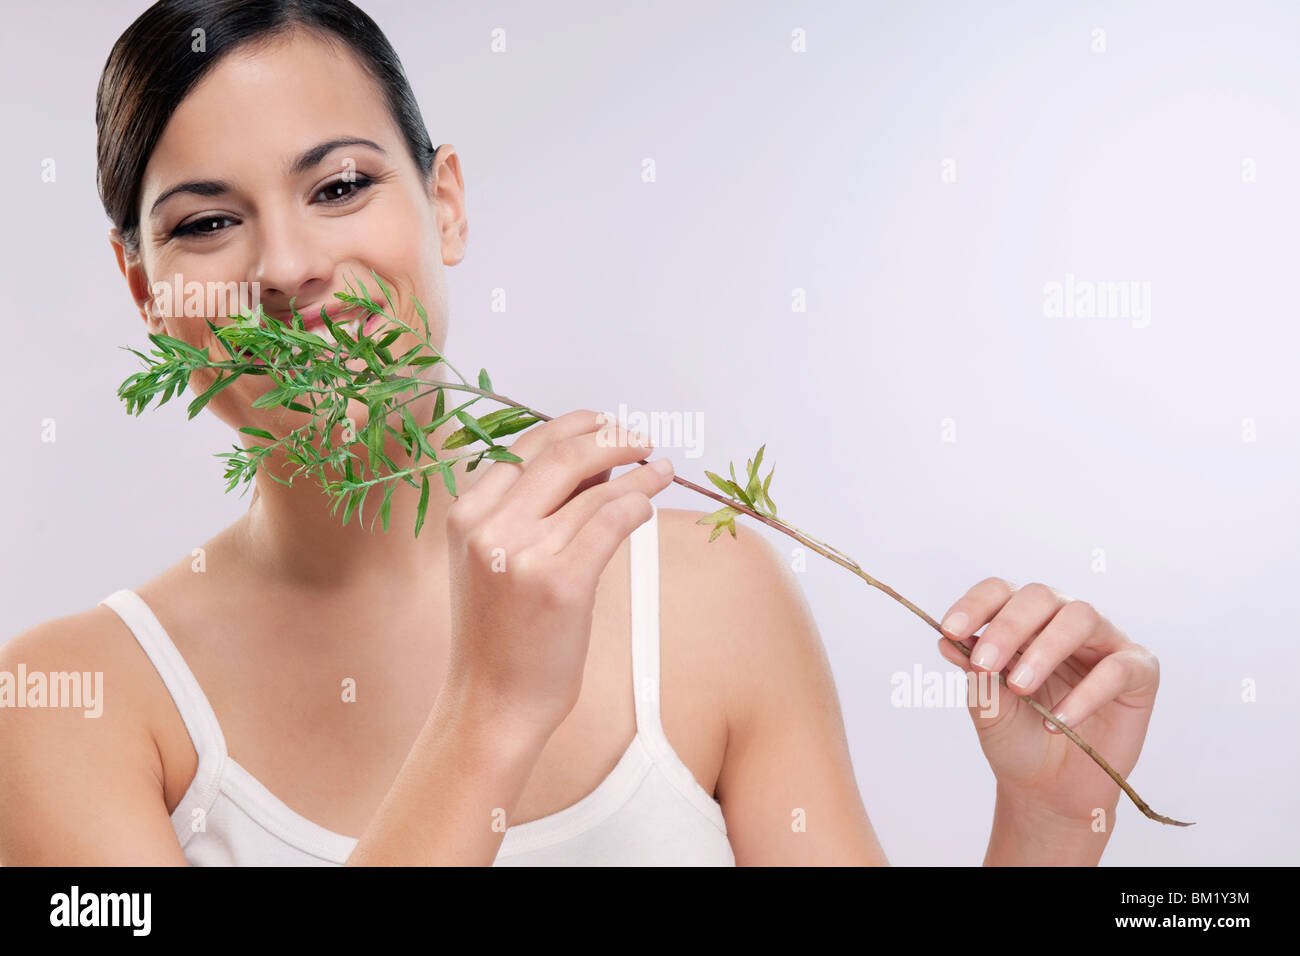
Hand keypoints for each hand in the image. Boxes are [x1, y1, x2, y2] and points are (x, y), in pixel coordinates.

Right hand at [442, 409, 673, 736]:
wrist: (492, 703)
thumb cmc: (500, 634)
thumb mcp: (495, 559)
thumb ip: (531, 509)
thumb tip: (594, 461)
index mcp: (466, 513)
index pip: (526, 445)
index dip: (574, 427)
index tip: (605, 425)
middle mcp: (489, 525)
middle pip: (563, 453)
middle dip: (611, 437)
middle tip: (640, 439)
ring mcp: (523, 553)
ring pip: (596, 486)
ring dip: (638, 470)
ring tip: (660, 469)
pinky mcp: (561, 582)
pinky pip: (613, 519)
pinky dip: (638, 502)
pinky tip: (649, 503)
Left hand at [935, 578, 1159, 824]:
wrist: (1049, 789)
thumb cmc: (1018, 737)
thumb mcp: (988, 705)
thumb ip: (975, 671)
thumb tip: (947, 640)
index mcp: (1023, 621)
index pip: (1000, 592)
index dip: (975, 605)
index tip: (950, 630)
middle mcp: (1063, 620)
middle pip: (1040, 597)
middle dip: (1009, 627)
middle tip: (985, 663)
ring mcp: (1104, 641)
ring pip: (1080, 618)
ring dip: (1045, 650)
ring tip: (1020, 687)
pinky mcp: (1139, 671)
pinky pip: (1117, 668)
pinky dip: (1085, 694)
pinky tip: (1058, 720)